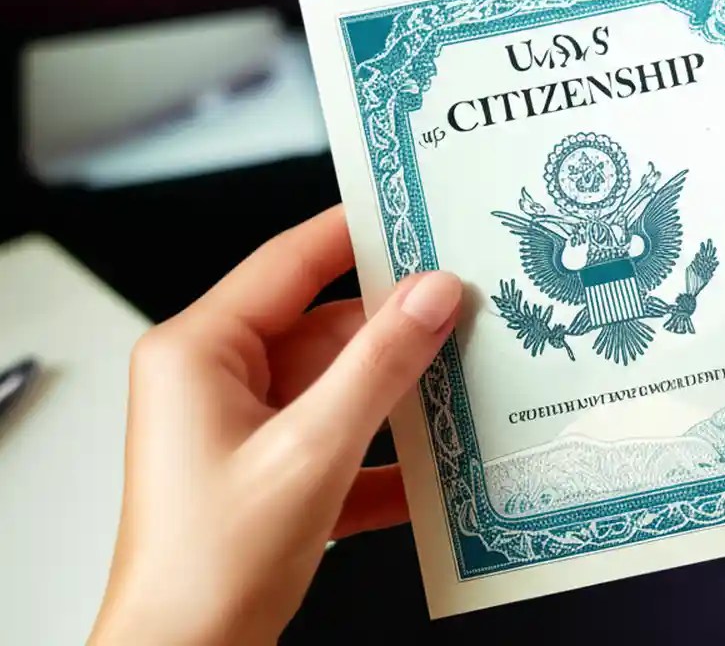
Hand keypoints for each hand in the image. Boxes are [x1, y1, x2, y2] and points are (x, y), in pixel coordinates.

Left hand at [90, 207, 461, 644]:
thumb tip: (433, 294)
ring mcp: (243, 428)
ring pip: (338, 384)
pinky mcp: (270, 470)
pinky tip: (434, 468)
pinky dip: (384, 453)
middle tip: (469, 312)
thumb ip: (379, 365)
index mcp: (199, 352)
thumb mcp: (311, 450)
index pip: (290, 261)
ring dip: (398, 393)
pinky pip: (339, 438)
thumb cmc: (211, 566)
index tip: (419, 214)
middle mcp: (215, 380)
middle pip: (324, 326)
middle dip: (397, 328)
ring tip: (466, 384)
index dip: (358, 233)